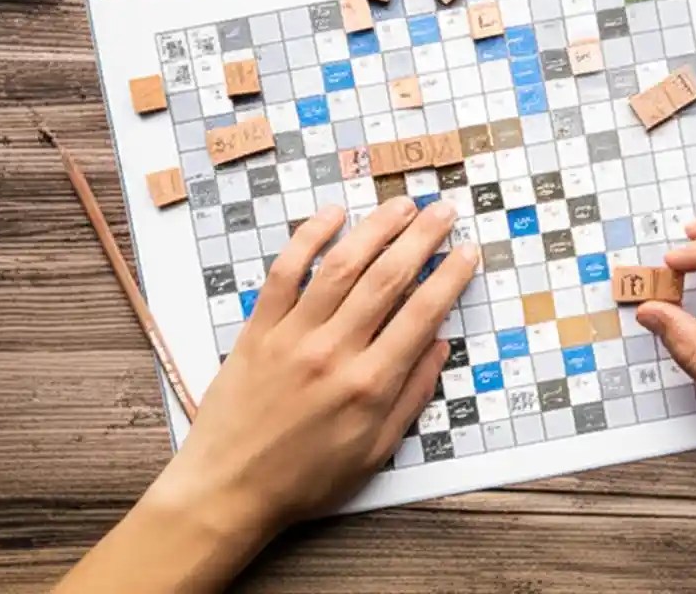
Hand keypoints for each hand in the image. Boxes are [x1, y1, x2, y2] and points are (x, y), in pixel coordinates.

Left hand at [146, 197, 476, 533]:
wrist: (229, 490)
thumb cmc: (306, 479)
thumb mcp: (375, 452)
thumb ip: (411, 396)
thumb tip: (440, 345)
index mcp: (370, 385)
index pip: (422, 314)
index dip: (449, 277)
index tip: (466, 252)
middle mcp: (334, 352)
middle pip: (387, 279)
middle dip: (421, 239)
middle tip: (444, 211)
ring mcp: (292, 336)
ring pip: (340, 266)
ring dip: (375, 230)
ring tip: (401, 205)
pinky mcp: (258, 330)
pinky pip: (285, 273)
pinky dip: (308, 238)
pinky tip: (332, 215)